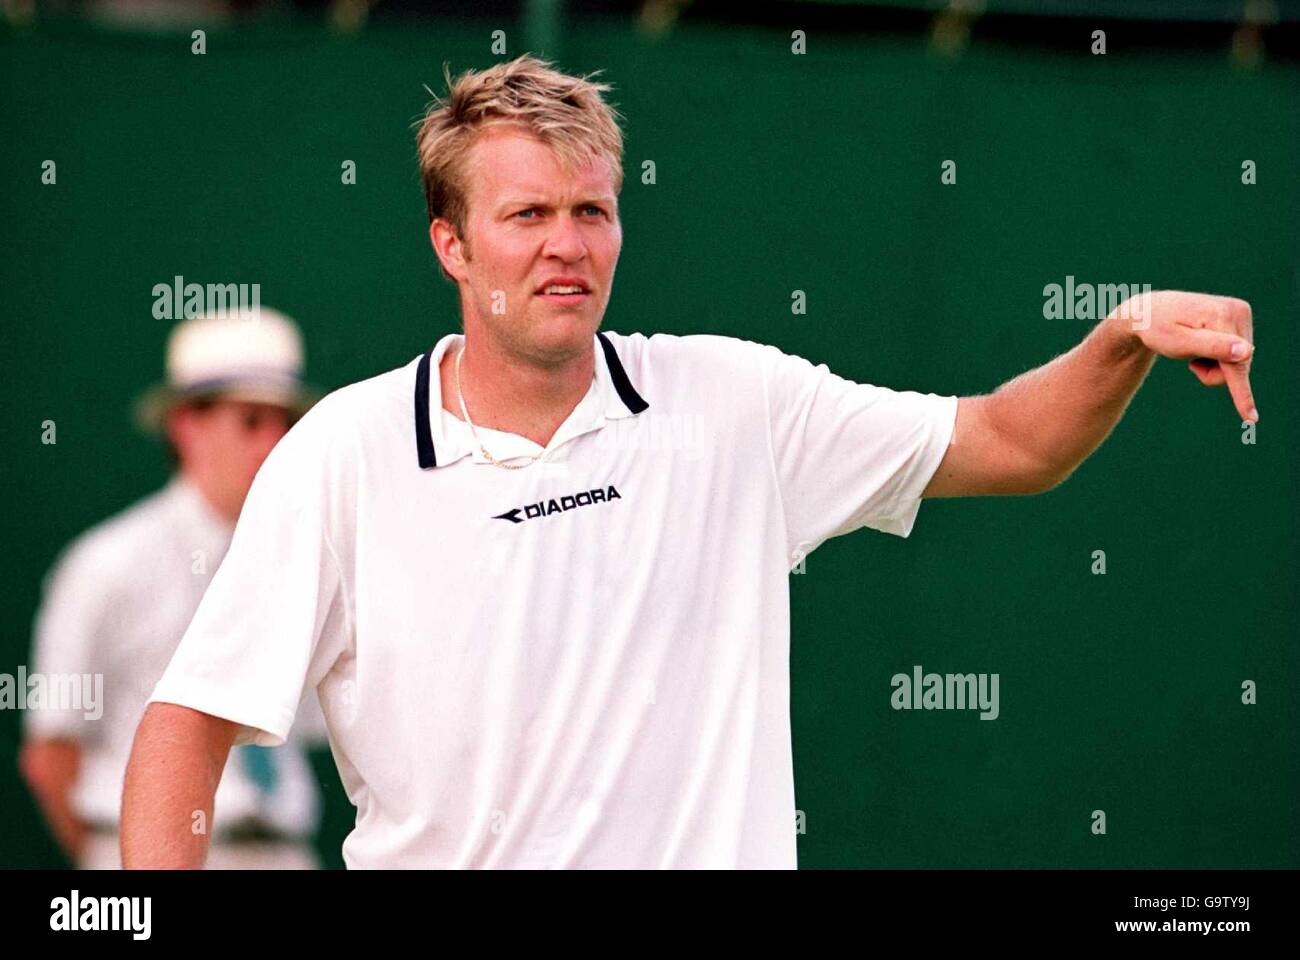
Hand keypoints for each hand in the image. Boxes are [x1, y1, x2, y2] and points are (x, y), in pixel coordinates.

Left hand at [1110, 290, 1256, 422]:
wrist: (1149, 313)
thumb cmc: (1157, 329)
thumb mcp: (1177, 343)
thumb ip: (1211, 347)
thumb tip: (1246, 352)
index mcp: (1224, 315)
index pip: (1236, 362)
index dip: (1242, 391)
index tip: (1251, 418)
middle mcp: (1238, 310)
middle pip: (1240, 363)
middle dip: (1216, 373)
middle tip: (1191, 365)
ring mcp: (1240, 313)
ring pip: (1239, 361)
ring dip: (1217, 365)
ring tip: (1194, 352)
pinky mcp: (1239, 318)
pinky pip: (1237, 353)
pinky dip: (1219, 358)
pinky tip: (1202, 345)